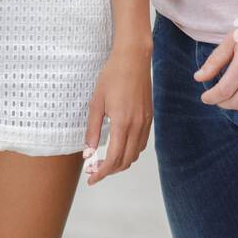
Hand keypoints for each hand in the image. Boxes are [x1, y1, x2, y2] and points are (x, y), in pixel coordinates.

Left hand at [83, 42, 152, 183]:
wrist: (133, 60)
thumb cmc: (112, 77)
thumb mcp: (96, 102)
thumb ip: (92, 129)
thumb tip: (88, 153)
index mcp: (122, 123)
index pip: (113, 159)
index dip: (101, 172)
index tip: (91, 177)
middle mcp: (137, 126)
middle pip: (125, 161)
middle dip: (110, 171)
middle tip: (94, 171)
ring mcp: (145, 122)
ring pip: (135, 154)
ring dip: (120, 163)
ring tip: (105, 161)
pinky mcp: (149, 118)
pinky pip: (141, 143)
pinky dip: (130, 152)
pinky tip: (119, 148)